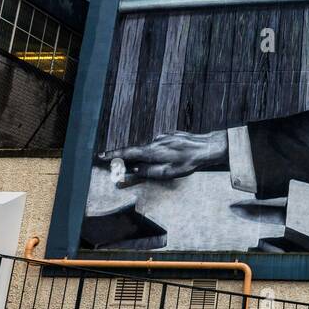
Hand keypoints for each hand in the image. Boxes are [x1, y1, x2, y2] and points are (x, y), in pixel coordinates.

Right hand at [98, 131, 228, 185]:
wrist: (208, 146)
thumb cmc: (190, 161)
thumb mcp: (169, 172)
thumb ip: (150, 171)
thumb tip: (136, 170)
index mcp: (153, 151)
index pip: (128, 153)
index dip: (113, 155)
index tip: (100, 156)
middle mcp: (156, 141)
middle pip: (136, 151)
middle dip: (128, 159)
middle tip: (122, 167)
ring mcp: (163, 137)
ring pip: (149, 149)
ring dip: (146, 157)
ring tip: (154, 166)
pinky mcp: (170, 135)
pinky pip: (159, 145)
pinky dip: (157, 152)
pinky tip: (169, 158)